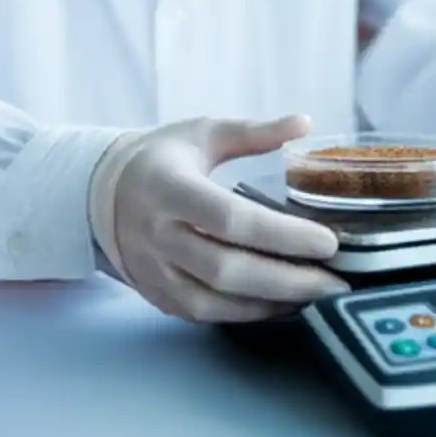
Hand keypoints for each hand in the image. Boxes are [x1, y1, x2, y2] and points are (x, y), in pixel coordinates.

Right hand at [89, 115, 346, 322]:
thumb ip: (253, 133)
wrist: (98, 193)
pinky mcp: (156, 295)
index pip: (230, 218)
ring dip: (272, 303)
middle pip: (226, 269)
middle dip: (287, 280)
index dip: (281, 234)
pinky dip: (247, 314)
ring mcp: (153, 271)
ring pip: (215, 301)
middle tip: (337, 282)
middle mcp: (157, 235)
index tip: (328, 242)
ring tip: (320, 297)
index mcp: (170, 188)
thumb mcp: (202, 133)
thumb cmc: (161, 159)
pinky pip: (204, 314)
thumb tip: (305, 122)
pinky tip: (284, 305)